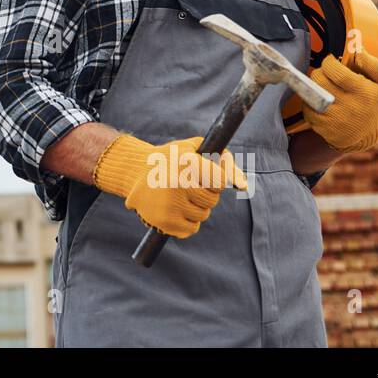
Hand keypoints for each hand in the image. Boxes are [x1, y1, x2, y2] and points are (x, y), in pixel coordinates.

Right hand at [92, 134, 247, 238]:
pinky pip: (191, 229)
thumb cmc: (171, 159)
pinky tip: (175, 209)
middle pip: (213, 199)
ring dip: (196, 207)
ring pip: (203, 214)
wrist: (134, 173)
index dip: (215, 179)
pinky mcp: (166, 222)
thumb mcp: (194, 148)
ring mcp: (171, 204)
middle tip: (188, 185)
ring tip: (179, 196)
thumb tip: (243, 185)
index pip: (221, 180)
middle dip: (205, 193)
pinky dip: (187, 222)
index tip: (206, 176)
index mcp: (187, 162)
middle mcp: (178, 183)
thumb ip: (223, 159)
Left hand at [299, 50, 377, 152]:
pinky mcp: (324, 129)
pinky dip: (310, 102)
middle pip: (320, 83)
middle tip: (325, 73)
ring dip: (312, 87)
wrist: (367, 133)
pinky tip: (319, 101)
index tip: (330, 61)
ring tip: (322, 86)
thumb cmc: (373, 101)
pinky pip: (308, 109)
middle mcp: (350, 108)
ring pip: (311, 95)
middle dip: (319, 73)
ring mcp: (336, 120)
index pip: (338, 74)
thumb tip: (358, 49)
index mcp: (365, 93)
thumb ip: (373, 64)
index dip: (329, 63)